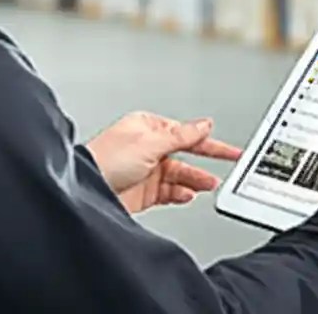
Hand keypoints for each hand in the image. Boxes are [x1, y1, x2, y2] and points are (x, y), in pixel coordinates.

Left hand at [85, 112, 241, 213]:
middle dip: (205, 162)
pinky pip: (168, 192)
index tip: (230, 149)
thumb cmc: (105, 159)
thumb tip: (204, 124)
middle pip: (185, 155)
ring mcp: (145, 170)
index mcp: (147, 128)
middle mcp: (146, 148)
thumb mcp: (150, 142)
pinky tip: (187, 195)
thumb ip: (181, 135)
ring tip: (209, 184)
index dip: (209, 141)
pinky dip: (180, 194)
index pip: (186, 133)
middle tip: (229, 166)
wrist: (86, 189)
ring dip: (195, 179)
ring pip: (179, 175)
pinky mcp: (143, 192)